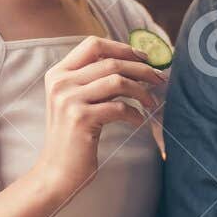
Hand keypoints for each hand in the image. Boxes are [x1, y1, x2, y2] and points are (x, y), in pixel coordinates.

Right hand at [28, 36, 164, 200]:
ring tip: (151, 102)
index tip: (144, 57)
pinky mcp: (81, 118)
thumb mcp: (75, 101)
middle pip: (110, 62)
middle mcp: (61, 83)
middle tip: (159, 79)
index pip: (93, 44)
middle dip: (141, 69)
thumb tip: (132, 62)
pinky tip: (138, 121)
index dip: (122, 48)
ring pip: (117, 81)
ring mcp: (69, 100)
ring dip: (141, 91)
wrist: (57, 172)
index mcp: (58, 73)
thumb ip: (92, 80)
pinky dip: (134, 113)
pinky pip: (119, 107)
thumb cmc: (73, 136)